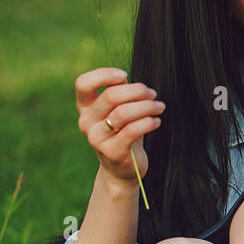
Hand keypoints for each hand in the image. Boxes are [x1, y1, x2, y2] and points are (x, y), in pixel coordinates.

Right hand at [75, 67, 163, 187]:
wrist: (122, 168)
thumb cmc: (123, 133)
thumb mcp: (119, 110)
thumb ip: (119, 92)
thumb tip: (125, 78)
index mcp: (86, 107)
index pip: (83, 84)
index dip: (103, 75)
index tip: (124, 75)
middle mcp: (86, 122)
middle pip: (110, 96)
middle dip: (137, 91)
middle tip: (153, 94)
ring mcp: (96, 138)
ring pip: (123, 113)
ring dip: (147, 106)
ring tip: (160, 107)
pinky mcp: (111, 151)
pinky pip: (132, 130)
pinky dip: (149, 122)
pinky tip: (157, 121)